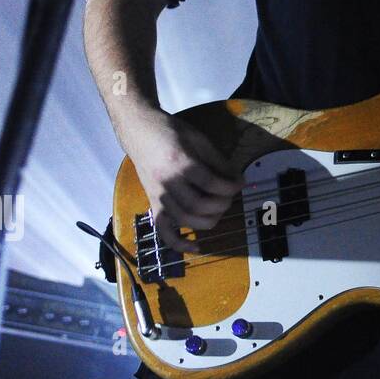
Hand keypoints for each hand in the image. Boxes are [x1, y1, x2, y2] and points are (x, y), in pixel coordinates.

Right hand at [120, 108, 243, 252]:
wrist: (139, 130)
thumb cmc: (170, 131)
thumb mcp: (198, 139)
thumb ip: (218, 161)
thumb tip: (237, 179)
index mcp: (180, 163)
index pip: (212, 184)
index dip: (231, 186)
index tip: (240, 183)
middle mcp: (167, 183)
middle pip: (200, 205)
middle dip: (222, 204)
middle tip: (230, 196)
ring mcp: (157, 196)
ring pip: (185, 219)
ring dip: (208, 220)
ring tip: (219, 210)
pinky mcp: (152, 204)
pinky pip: (163, 230)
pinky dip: (179, 243)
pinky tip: (197, 247)